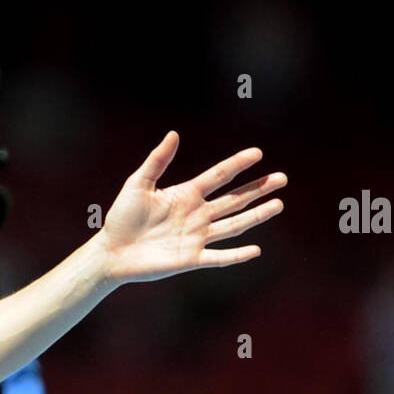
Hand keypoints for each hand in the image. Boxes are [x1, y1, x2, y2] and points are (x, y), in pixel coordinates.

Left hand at [95, 131, 285, 284]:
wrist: (111, 251)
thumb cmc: (121, 217)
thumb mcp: (138, 184)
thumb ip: (157, 161)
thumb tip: (174, 134)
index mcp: (186, 194)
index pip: (219, 176)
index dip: (238, 164)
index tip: (258, 153)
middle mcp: (196, 215)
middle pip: (234, 199)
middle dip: (258, 189)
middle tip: (282, 178)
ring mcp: (196, 237)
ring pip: (233, 225)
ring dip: (257, 215)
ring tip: (279, 204)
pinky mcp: (191, 259)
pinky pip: (218, 257)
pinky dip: (237, 255)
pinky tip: (256, 250)